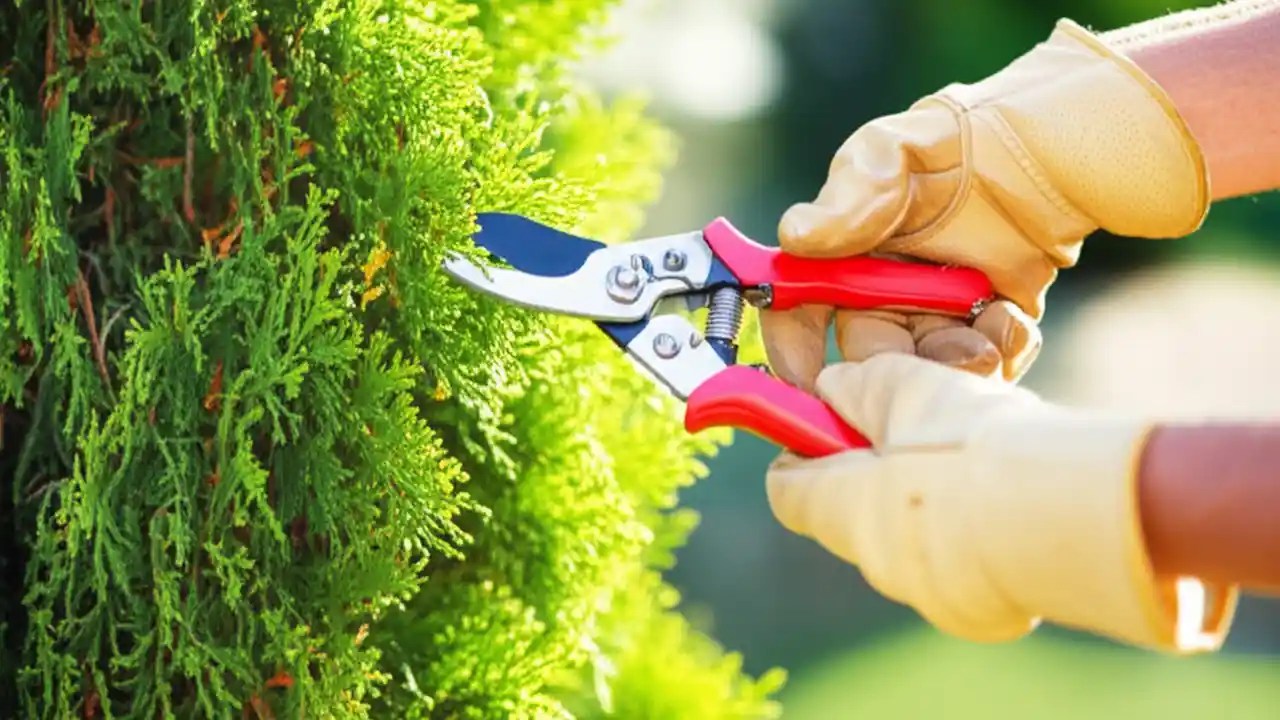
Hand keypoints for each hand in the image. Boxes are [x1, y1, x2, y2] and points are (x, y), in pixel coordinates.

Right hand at [762, 18, 1209, 390]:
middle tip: (932, 355)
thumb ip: (846, 198)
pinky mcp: (985, 331)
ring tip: (984, 332)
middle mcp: (880, 303)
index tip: (812, 384)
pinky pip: (988, 365)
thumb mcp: (886, 156)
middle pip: (869, 364)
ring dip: (955, 365)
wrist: (1027, 150)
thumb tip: (796, 236)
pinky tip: (1009, 318)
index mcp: (839, 268)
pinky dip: (1002, 351)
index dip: (794, 355)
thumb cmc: (942, 146)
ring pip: (931, 375)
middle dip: (897, 374)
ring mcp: (934, 321)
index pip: (797, 318)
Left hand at [765, 353, 1236, 652]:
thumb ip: (862, 386)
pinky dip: (980, 535)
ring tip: (983, 458)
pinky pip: (969, 568)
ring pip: (918, 539)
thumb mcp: (904, 388)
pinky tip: (1016, 499)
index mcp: (839, 507)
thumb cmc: (966, 447)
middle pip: (856, 513)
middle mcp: (874, 560)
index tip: (830, 420)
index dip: (805, 450)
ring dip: (937, 502)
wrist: (1057, 518)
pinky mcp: (983, 615)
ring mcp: (929, 593)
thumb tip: (833, 387)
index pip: (787, 489)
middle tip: (924, 428)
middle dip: (881, 472)